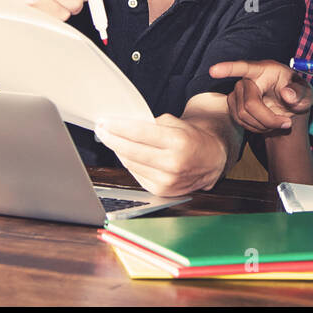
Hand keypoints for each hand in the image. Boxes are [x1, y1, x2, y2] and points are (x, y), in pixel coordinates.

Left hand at [95, 113, 227, 195]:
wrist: (211, 160)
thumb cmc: (193, 139)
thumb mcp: (176, 123)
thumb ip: (152, 124)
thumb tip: (124, 126)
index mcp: (178, 142)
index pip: (140, 133)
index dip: (119, 127)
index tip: (105, 121)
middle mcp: (173, 163)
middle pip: (131, 150)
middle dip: (112, 138)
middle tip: (101, 129)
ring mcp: (167, 180)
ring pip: (131, 163)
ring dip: (118, 151)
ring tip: (111, 139)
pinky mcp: (161, 191)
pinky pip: (137, 174)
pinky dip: (129, 163)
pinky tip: (126, 154)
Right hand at [210, 60, 312, 133]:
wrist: (289, 106)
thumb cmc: (297, 95)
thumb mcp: (306, 94)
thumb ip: (300, 93)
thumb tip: (286, 94)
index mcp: (265, 69)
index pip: (244, 67)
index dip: (228, 69)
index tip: (213, 70)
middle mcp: (247, 79)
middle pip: (249, 104)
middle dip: (269, 119)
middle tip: (287, 124)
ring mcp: (238, 92)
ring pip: (243, 115)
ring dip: (263, 125)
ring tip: (279, 122)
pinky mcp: (233, 104)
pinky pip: (239, 121)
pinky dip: (255, 127)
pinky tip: (267, 123)